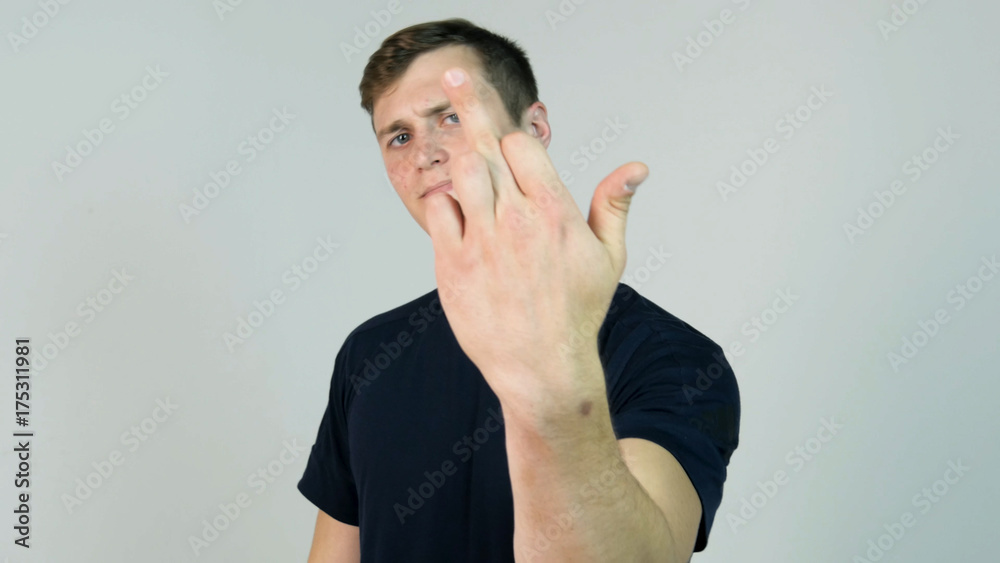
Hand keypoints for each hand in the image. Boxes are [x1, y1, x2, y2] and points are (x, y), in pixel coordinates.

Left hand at [425, 67, 648, 408]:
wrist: (542, 368)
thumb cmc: (577, 312)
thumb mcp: (607, 258)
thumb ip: (614, 205)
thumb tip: (637, 166)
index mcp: (555, 212)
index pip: (523, 143)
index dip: (516, 137)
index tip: (512, 140)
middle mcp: (516, 220)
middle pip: (486, 144)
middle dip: (468, 102)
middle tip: (453, 71)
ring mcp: (482, 242)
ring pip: (460, 171)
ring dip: (463, 161)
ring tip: (471, 168)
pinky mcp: (453, 265)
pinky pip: (438, 210)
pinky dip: (445, 202)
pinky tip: (460, 213)